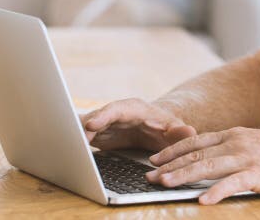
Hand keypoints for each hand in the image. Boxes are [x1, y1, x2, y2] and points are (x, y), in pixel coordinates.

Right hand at [81, 98, 196, 151]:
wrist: (157, 128)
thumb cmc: (165, 128)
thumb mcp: (174, 130)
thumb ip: (180, 132)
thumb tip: (190, 131)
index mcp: (134, 109)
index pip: (117, 109)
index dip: (104, 116)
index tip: (92, 124)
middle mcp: (116, 113)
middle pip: (97, 116)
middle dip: (85, 126)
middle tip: (73, 137)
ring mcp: (106, 123)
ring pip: (88, 126)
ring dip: (78, 135)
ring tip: (69, 146)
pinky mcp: (100, 134)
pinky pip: (85, 136)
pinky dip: (78, 142)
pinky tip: (71, 151)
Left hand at [145, 127, 259, 203]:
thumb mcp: (254, 143)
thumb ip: (232, 148)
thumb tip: (210, 156)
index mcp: (233, 135)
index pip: (195, 141)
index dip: (172, 150)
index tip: (154, 158)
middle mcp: (236, 142)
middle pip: (195, 154)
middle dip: (169, 164)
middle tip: (149, 174)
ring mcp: (247, 157)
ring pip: (208, 166)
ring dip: (183, 175)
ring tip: (164, 183)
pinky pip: (233, 183)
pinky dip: (216, 191)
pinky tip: (202, 199)